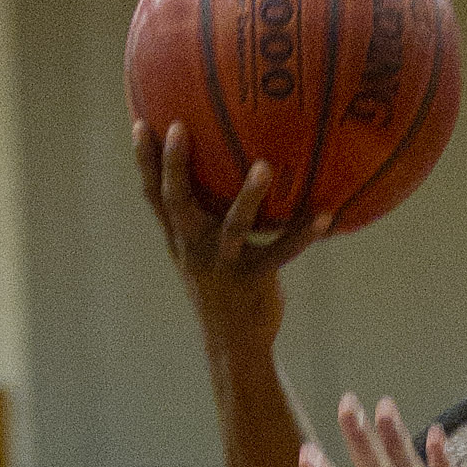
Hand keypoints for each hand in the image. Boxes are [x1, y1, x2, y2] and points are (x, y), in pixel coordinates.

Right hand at [132, 120, 327, 346]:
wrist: (234, 343)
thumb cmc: (222, 290)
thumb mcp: (202, 256)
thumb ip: (203, 221)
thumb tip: (222, 174)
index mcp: (181, 239)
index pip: (154, 195)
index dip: (145, 161)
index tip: (141, 123)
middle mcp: (195, 248)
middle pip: (178, 202)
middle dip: (175, 165)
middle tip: (179, 127)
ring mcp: (224, 263)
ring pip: (234, 225)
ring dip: (249, 196)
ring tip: (264, 166)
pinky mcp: (254, 279)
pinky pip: (281, 252)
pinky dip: (303, 234)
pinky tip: (326, 216)